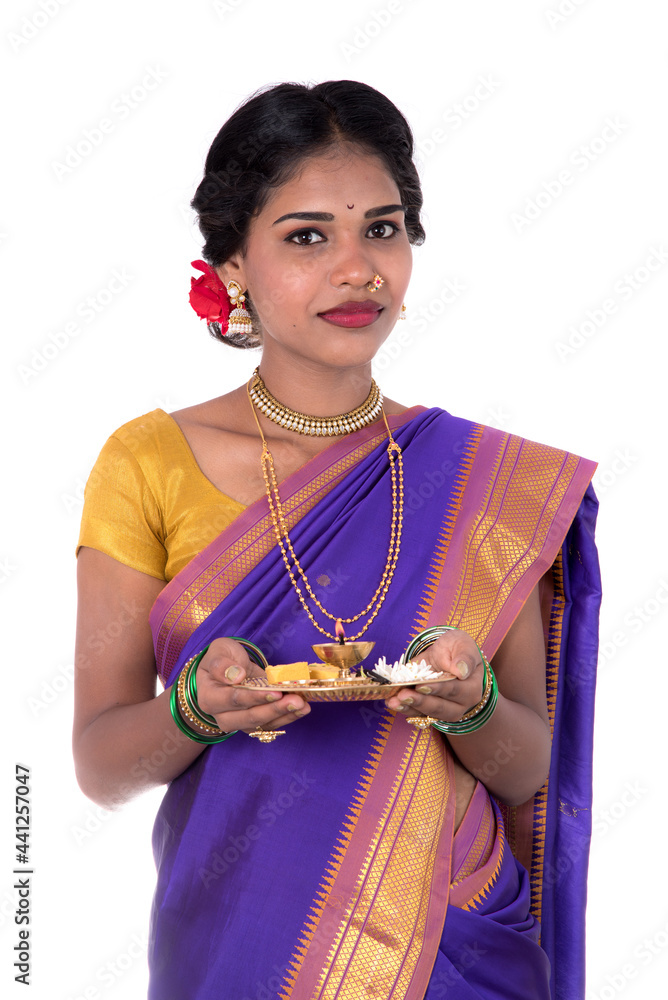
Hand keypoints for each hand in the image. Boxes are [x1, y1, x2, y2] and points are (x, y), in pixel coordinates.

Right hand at [195, 637, 310, 732]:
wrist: (225, 668)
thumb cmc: (221, 658)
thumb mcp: (218, 651)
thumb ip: (222, 663)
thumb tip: (236, 676)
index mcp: (209, 697)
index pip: (233, 700)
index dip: (254, 697)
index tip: (274, 691)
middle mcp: (221, 715)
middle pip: (249, 718)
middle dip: (274, 709)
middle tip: (296, 700)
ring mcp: (238, 722)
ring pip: (262, 724)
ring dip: (285, 715)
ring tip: (303, 705)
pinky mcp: (253, 723)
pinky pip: (270, 724)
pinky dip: (287, 717)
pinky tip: (302, 708)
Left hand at [385, 630, 484, 722]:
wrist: (448, 655)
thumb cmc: (456, 648)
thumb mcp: (463, 644)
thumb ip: (464, 656)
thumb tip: (461, 670)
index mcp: (472, 686)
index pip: (455, 690)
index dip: (438, 688)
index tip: (421, 685)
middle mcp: (462, 703)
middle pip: (441, 707)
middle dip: (421, 701)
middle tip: (403, 694)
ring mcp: (447, 710)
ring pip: (429, 713)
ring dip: (410, 708)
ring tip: (394, 701)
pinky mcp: (431, 711)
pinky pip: (419, 714)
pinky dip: (405, 709)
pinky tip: (392, 702)